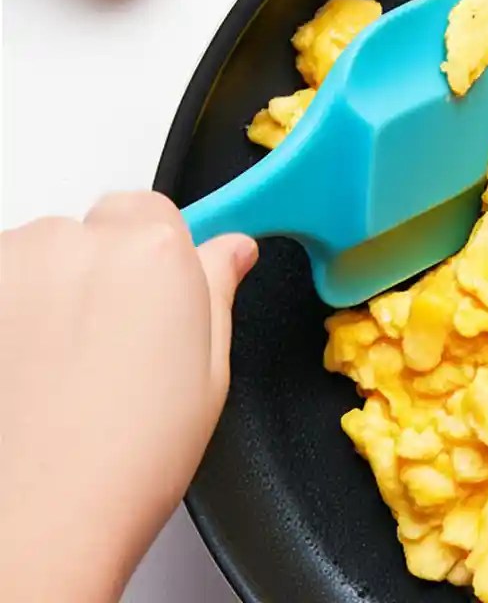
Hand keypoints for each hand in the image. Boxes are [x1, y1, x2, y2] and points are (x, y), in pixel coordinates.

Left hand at [0, 192, 256, 602]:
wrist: (37, 513)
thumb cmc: (125, 455)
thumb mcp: (211, 371)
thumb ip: (218, 290)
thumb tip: (229, 251)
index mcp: (153, 249)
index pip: (156, 209)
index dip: (163, 254)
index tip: (164, 291)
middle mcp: (75, 240)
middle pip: (96, 229)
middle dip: (108, 270)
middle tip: (122, 344)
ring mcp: (11, 264)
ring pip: (42, 256)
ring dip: (54, 292)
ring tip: (69, 368)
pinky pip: (4, 285)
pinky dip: (14, 316)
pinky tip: (32, 372)